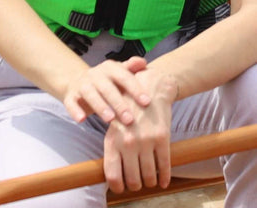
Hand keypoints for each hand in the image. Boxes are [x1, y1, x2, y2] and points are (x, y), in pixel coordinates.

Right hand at [60, 54, 151, 125]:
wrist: (79, 82)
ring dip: (99, 106)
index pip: (123, 76)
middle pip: (106, 87)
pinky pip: (71, 102)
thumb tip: (143, 62)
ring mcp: (81, 85)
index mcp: (109, 68)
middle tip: (130, 119)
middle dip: (118, 102)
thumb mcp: (120, 74)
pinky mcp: (70, 96)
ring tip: (110, 119)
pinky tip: (82, 119)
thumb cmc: (109, 83)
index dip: (135, 88)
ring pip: (89, 93)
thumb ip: (132, 69)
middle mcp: (94, 74)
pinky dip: (75, 110)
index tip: (147, 102)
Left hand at [102, 67, 177, 194]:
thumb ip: (113, 148)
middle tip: (137, 184)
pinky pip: (165, 167)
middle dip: (135, 185)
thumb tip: (113, 176)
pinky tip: (163, 181)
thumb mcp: (113, 126)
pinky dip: (164, 178)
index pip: (112, 174)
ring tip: (149, 181)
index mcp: (112, 139)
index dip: (117, 187)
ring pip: (149, 176)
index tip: (121, 189)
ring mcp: (146, 141)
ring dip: (150, 182)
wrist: (148, 88)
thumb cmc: (127, 109)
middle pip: (132, 180)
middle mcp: (128, 142)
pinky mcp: (162, 139)